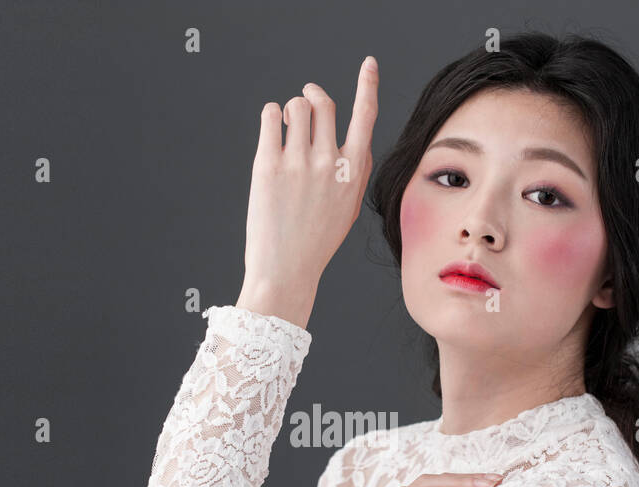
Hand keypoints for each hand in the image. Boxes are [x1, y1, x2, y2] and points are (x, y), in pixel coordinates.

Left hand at [236, 56, 379, 329]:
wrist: (286, 270)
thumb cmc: (316, 241)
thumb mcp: (348, 209)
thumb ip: (356, 173)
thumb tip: (358, 141)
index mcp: (353, 173)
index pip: (365, 117)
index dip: (368, 85)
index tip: (369, 64)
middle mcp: (330, 163)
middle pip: (323, 103)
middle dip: (311, 96)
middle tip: (303, 101)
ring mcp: (299, 162)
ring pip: (296, 106)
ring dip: (290, 108)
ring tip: (286, 125)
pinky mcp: (269, 164)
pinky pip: (270, 116)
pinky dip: (271, 115)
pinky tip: (272, 130)